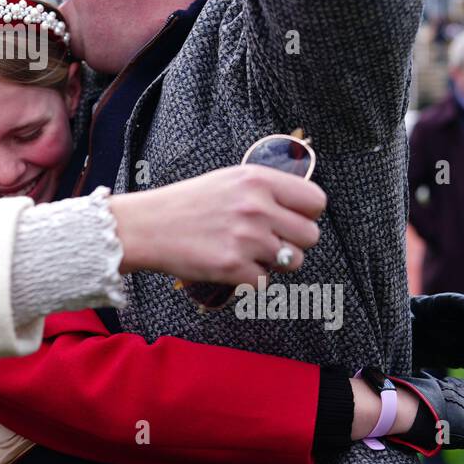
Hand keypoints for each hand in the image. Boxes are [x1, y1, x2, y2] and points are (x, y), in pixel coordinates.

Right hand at [109, 164, 325, 286]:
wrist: (146, 226)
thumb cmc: (186, 204)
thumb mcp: (228, 180)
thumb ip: (264, 190)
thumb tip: (299, 208)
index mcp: (258, 180)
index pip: (316, 201)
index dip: (307, 215)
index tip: (292, 220)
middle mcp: (256, 207)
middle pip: (310, 236)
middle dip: (293, 243)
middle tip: (268, 242)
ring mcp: (246, 238)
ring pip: (293, 262)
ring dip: (274, 263)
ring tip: (247, 253)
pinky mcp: (233, 267)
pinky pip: (266, 283)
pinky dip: (250, 280)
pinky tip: (231, 266)